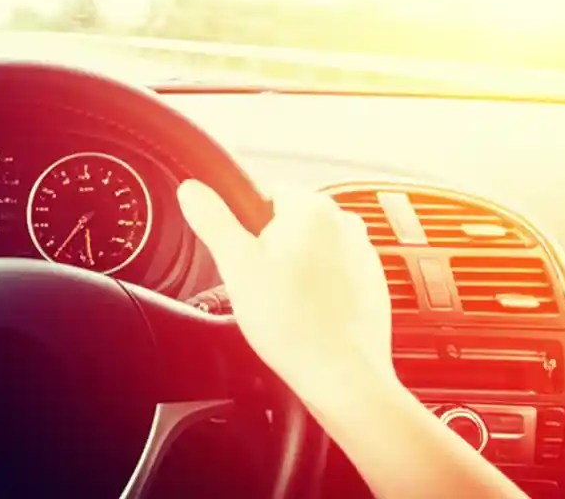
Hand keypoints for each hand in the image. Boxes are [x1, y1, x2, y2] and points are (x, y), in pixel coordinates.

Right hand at [176, 180, 394, 405]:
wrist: (341, 374)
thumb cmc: (292, 323)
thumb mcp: (236, 266)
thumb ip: (212, 220)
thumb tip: (192, 191)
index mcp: (312, 207)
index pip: (267, 194)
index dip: (248, 228)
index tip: (247, 259)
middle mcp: (345, 222)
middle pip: (290, 223)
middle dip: (273, 249)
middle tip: (262, 286)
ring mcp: (364, 253)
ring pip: (313, 250)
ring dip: (297, 269)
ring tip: (286, 304)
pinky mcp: (372, 282)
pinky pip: (335, 274)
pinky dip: (320, 289)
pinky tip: (308, 314)